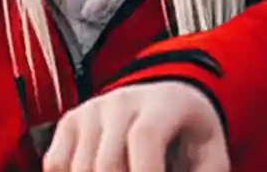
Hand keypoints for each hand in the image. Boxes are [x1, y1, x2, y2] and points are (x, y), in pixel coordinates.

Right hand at [42, 81, 229, 171]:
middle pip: (106, 163)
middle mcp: (121, 102)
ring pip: (79, 169)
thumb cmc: (190, 135)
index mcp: (161, 105)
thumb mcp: (211, 157)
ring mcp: (91, 111)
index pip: (145, 137)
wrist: (168, 100)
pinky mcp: (70, 123)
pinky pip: (56, 164)